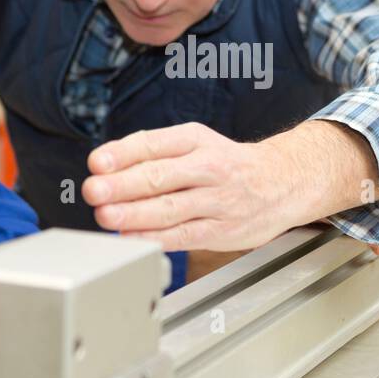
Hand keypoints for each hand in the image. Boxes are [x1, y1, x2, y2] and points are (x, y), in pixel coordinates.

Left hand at [82, 122, 310, 251]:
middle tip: (95, 191)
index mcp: (196, 140)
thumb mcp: (197, 144)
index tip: (97, 163)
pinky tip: (132, 238)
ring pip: (171, 207)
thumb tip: (107, 170)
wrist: (283, 182)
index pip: (154, 143)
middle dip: (123, 185)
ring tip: (106, 216)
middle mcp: (208, 167)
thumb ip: (154, 155)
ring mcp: (217, 200)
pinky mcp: (222, 229)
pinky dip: (155, 238)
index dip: (123, 153)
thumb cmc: (229, 164)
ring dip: (135, 214)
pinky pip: (184, 234)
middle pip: (161, 176)